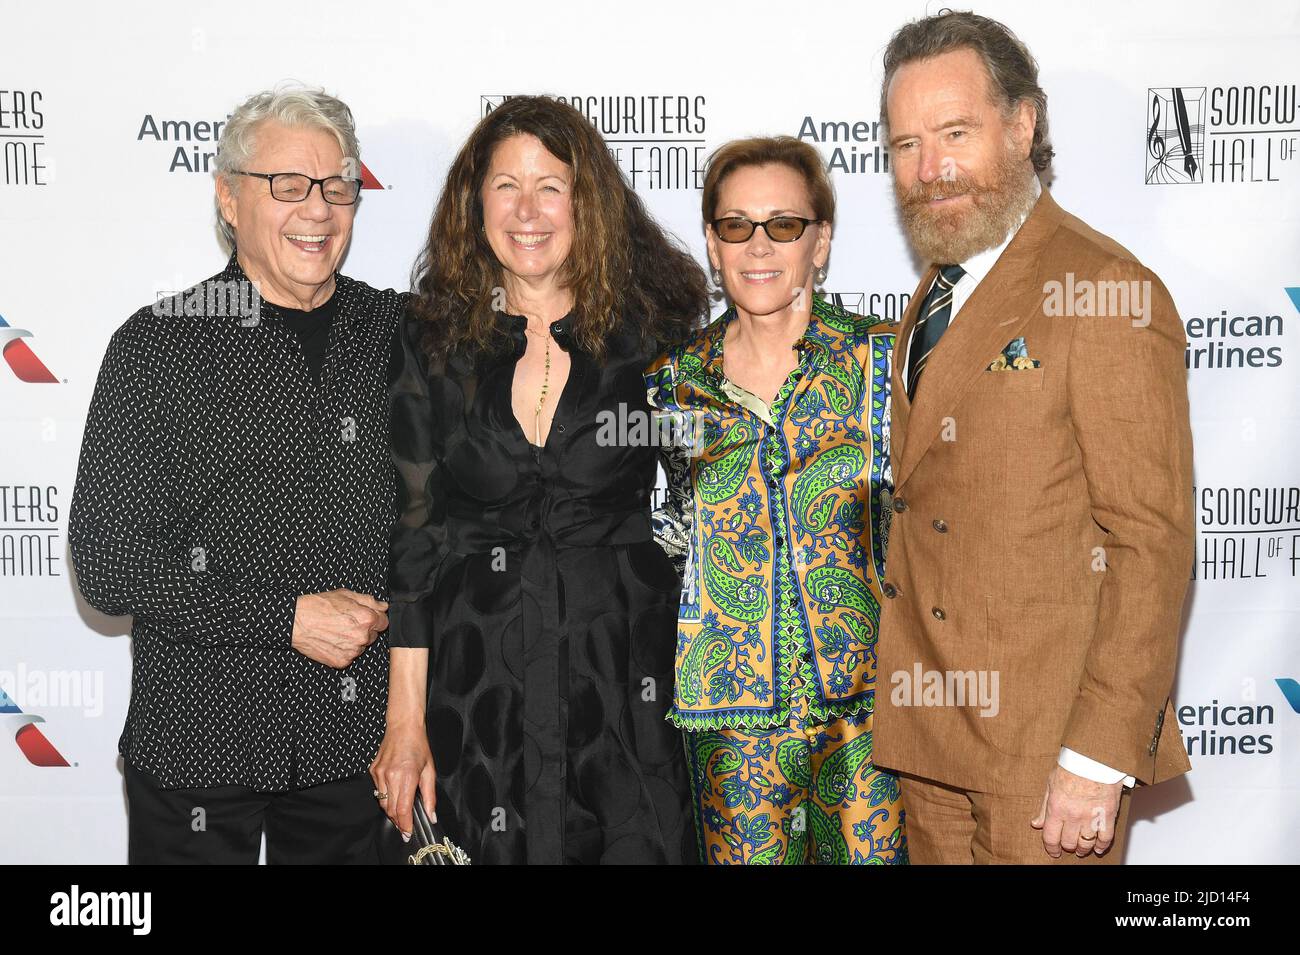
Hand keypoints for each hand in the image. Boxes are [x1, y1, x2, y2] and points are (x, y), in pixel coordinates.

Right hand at [291, 590, 387, 668]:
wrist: (296, 622)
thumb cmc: (318, 606)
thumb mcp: (345, 595)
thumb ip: (368, 601)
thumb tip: (383, 606)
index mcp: (366, 619)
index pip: (384, 622)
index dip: (375, 619)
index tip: (365, 617)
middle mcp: (362, 636)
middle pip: (373, 636)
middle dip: (364, 630)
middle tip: (346, 623)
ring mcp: (352, 651)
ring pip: (361, 647)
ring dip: (354, 641)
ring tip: (337, 631)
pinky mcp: (342, 661)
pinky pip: (349, 656)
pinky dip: (343, 650)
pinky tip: (332, 640)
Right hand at [370, 720, 436, 838]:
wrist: (403, 727)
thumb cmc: (418, 746)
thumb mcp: (430, 770)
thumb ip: (430, 796)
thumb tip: (432, 815)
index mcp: (406, 776)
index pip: (402, 809)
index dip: (405, 824)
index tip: (408, 833)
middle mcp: (390, 776)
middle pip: (390, 809)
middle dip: (398, 821)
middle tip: (405, 827)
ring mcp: (379, 773)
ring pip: (382, 802)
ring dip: (391, 811)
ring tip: (400, 814)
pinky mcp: (373, 771)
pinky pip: (377, 791)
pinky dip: (385, 797)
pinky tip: (394, 794)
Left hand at [1031, 764, 1123, 858]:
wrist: (1094, 759)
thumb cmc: (1071, 768)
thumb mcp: (1050, 784)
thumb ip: (1043, 807)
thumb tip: (1036, 824)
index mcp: (1056, 808)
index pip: (1051, 837)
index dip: (1051, 848)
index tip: (1053, 852)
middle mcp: (1073, 815)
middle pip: (1068, 843)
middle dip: (1067, 846)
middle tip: (1068, 845)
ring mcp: (1091, 817)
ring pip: (1085, 844)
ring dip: (1083, 849)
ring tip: (1082, 849)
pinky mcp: (1108, 815)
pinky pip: (1105, 838)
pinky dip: (1101, 846)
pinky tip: (1097, 848)